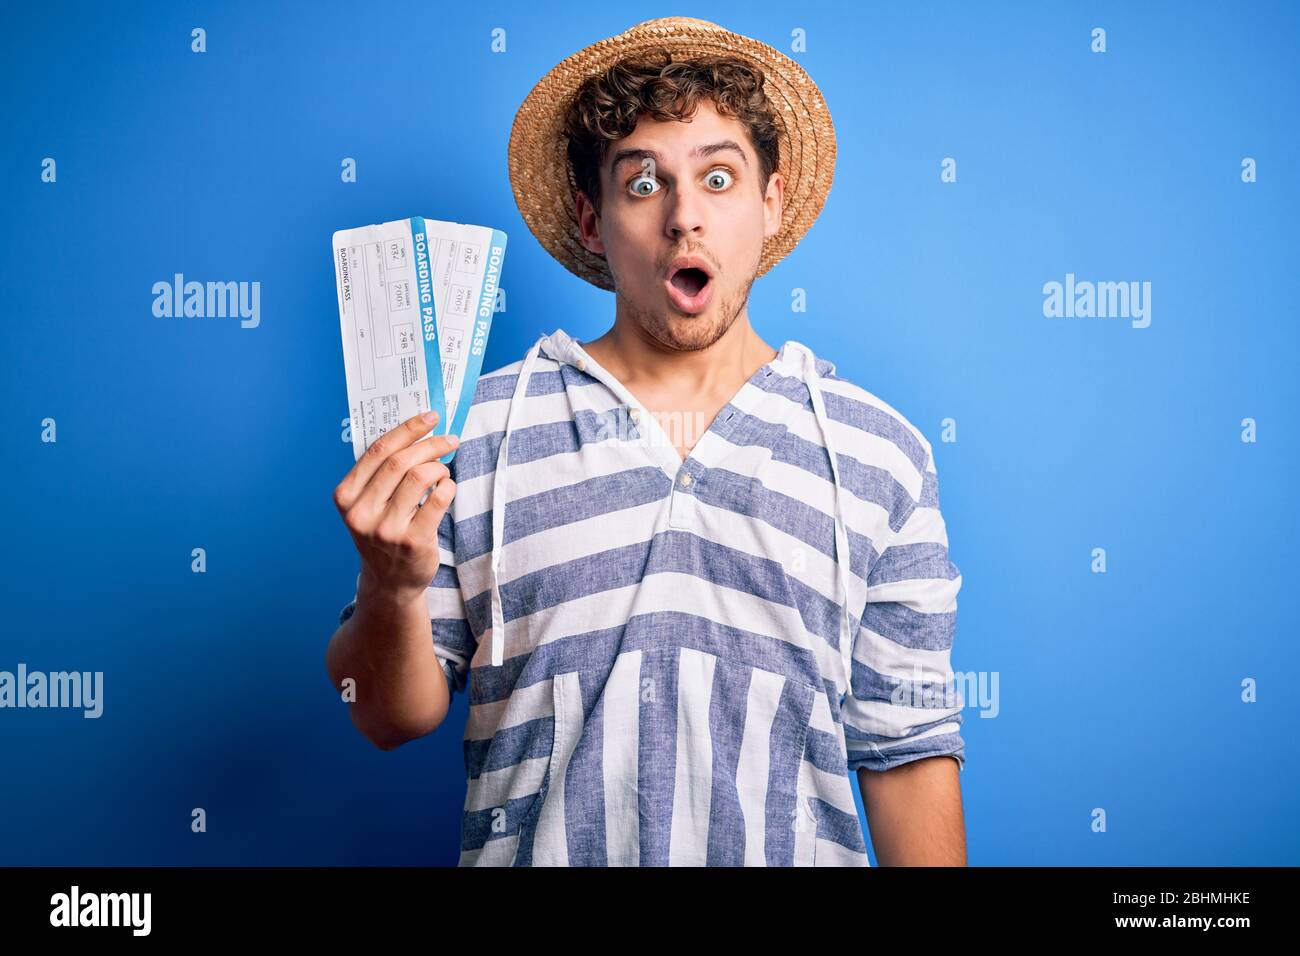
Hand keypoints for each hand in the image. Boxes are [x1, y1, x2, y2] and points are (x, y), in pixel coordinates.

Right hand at [333, 411, 459, 604]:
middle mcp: (361, 513)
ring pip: (420, 478)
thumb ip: (382, 472)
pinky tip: (447, 488)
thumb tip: (418, 431)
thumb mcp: (369, 504)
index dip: (407, 429)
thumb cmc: (383, 532)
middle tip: (449, 439)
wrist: (390, 581)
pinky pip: (438, 500)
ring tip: (444, 471)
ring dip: (439, 467)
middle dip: (430, 444)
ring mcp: (386, 529)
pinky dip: (448, 487)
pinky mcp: (413, 541)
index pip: (378, 450)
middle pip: (400, 461)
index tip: (430, 417)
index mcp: (346, 496)